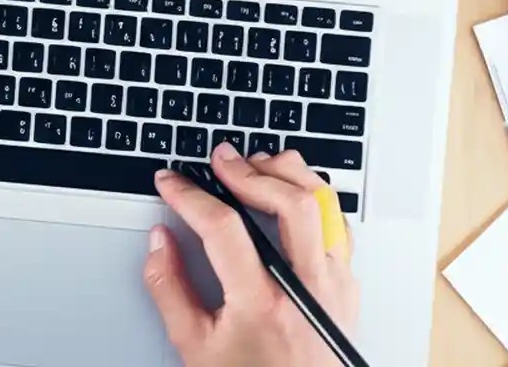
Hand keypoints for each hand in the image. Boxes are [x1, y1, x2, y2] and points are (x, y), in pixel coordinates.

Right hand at [144, 143, 359, 366]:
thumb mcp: (194, 347)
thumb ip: (170, 289)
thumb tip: (160, 241)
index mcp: (261, 304)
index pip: (223, 228)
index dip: (190, 196)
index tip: (172, 183)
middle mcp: (306, 289)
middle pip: (288, 203)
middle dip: (249, 170)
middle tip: (221, 159)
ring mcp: (334, 284)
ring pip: (323, 205)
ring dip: (288, 175)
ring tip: (257, 165)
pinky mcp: (348, 286)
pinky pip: (337, 224)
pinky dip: (313, 200)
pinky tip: (291, 194)